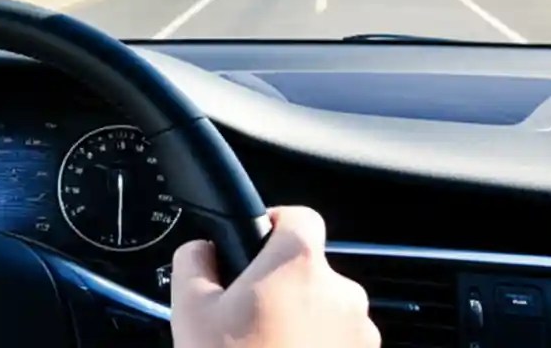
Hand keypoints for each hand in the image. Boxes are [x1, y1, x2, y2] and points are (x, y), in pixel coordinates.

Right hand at [170, 206, 377, 347]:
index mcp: (299, 265)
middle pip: (310, 270)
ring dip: (301, 322)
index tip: (255, 246)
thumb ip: (194, 260)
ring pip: (326, 310)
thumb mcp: (189, 309)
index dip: (273, 223)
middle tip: (246, 316)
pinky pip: (339, 343)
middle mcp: (342, 293)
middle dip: (281, 287)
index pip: (298, 216)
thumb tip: (200, 249)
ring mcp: (361, 334)